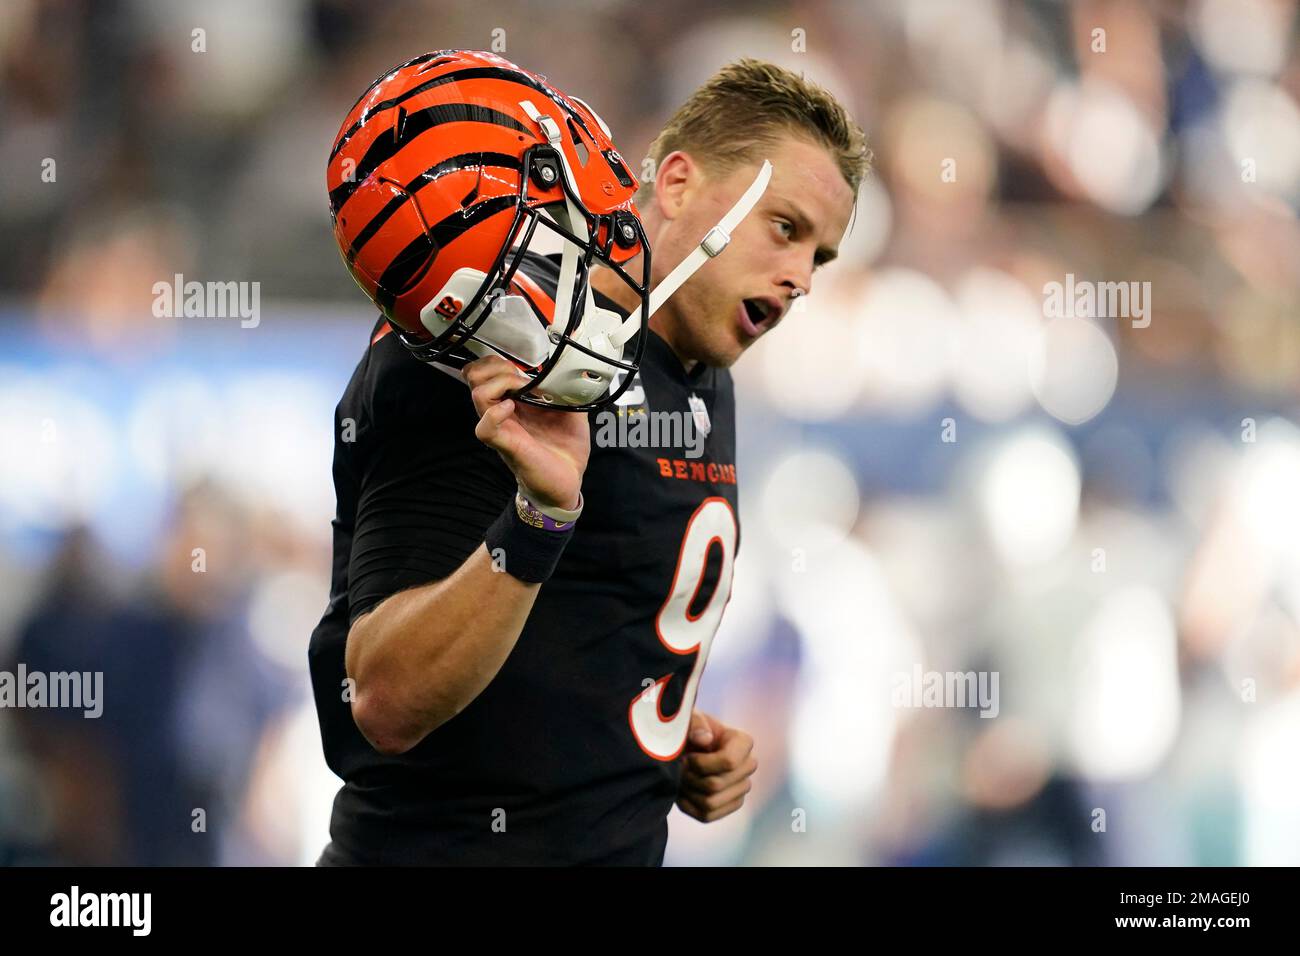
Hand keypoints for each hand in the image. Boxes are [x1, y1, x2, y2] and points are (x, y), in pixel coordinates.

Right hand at [464, 356, 589, 510]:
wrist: (569, 480)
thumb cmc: (565, 448)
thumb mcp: (573, 411)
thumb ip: (567, 389)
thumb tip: (571, 371)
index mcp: (515, 400)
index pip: (485, 371)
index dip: (496, 361)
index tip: (521, 368)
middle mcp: (503, 412)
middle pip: (474, 377)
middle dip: (494, 368)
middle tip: (519, 379)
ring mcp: (502, 427)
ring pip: (477, 395)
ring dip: (499, 384)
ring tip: (520, 391)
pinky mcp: (506, 445)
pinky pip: (484, 427)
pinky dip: (495, 414)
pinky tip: (511, 409)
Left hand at [676, 710, 756, 822]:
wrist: (688, 744)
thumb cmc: (690, 729)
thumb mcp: (689, 719)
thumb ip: (695, 723)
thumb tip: (704, 739)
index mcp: (743, 742)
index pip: (729, 762)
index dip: (701, 763)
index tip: (687, 756)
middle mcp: (748, 766)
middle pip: (716, 785)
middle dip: (690, 778)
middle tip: (678, 768)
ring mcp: (742, 788)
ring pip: (710, 803)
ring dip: (688, 792)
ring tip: (679, 778)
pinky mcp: (731, 804)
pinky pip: (707, 816)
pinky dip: (688, 806)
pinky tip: (681, 792)